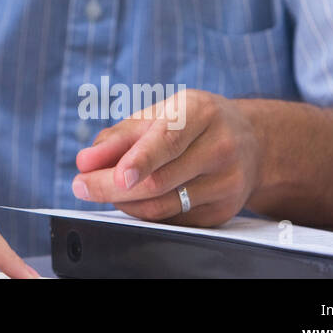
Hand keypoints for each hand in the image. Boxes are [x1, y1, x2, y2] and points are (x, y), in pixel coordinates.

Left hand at [72, 89, 260, 226]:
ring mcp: (227, 183)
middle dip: (113, 187)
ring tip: (102, 189)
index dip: (141, 160)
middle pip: (160, 180)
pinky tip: (133, 200)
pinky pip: (173, 220)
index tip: (117, 177)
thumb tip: (85, 161)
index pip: (168, 140)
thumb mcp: (157, 115)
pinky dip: (145, 212)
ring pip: (164, 205)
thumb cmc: (192, 122)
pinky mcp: (224, 211)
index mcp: (200, 112)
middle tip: (81, 186)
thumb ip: (117, 137)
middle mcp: (220, 147)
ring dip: (124, 202)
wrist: (251, 141)